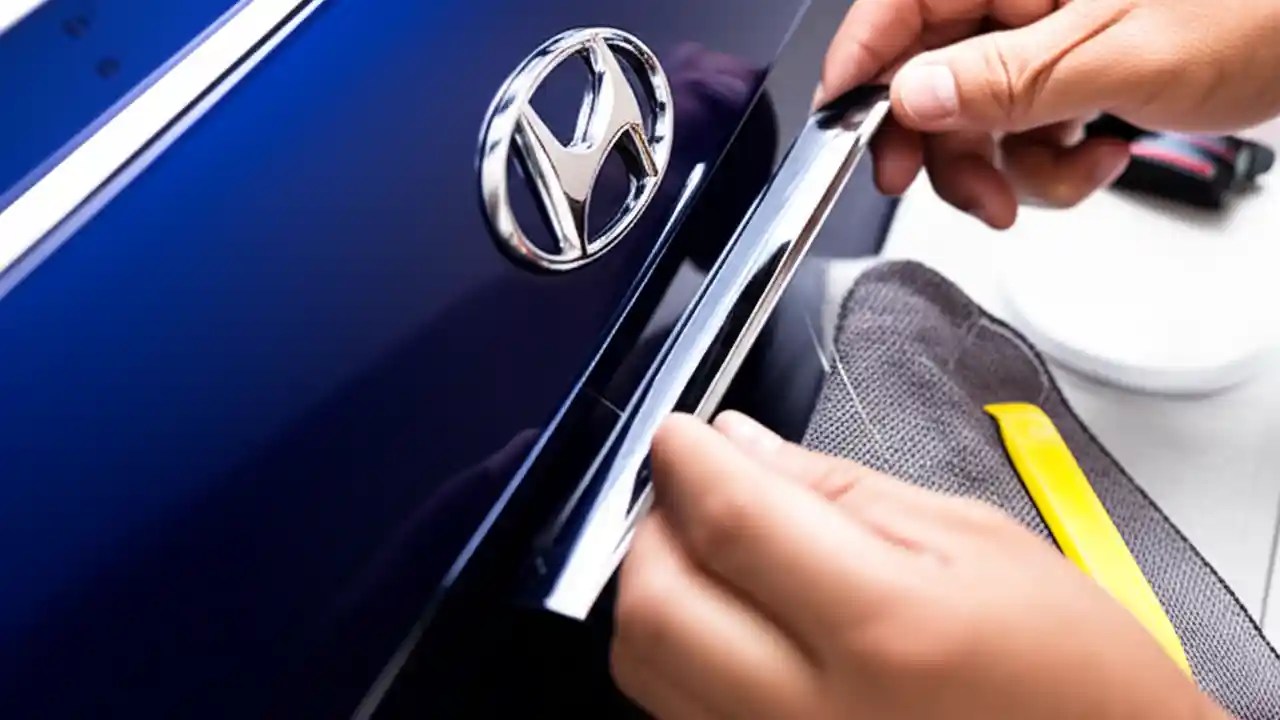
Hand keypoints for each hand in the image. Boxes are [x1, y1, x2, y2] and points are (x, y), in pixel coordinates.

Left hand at [611, 413, 1226, 718]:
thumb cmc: (1071, 673)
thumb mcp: (978, 544)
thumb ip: (841, 492)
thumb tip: (737, 446)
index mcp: (887, 629)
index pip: (730, 521)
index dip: (684, 458)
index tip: (681, 434)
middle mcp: (818, 715)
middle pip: (655, 604)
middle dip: (653, 526)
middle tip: (694, 491)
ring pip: (644, 667)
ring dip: (655, 588)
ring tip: (712, 553)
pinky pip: (674, 713)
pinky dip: (677, 652)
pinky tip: (727, 620)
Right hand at [818, 0, 1279, 226]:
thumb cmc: (1260, 10)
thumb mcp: (1116, 53)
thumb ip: (1002, 80)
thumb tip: (911, 100)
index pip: (898, 6)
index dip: (863, 71)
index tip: (848, 131)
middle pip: (930, 71)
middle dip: (949, 145)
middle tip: (969, 192)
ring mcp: (1046, 27)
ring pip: (977, 111)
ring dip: (1010, 164)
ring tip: (1066, 176)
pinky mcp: (1071, 64)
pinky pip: (1025, 123)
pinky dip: (1050, 159)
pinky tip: (1095, 156)